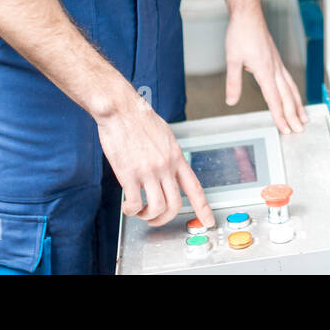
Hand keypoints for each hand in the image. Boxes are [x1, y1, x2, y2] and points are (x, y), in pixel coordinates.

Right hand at [96, 89, 213, 228]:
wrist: (121, 109)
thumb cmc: (140, 119)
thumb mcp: (165, 136)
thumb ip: (169, 155)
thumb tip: (169, 169)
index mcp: (176, 157)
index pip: (195, 187)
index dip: (203, 208)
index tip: (208, 221)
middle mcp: (166, 166)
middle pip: (175, 204)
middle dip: (165, 219)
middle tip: (155, 219)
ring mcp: (149, 171)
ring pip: (157, 208)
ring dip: (148, 216)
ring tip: (140, 212)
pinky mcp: (129, 174)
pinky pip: (135, 204)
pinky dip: (131, 211)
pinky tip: (127, 206)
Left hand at [225, 4, 306, 133]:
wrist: (248, 15)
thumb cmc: (240, 33)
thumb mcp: (232, 59)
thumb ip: (233, 82)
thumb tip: (231, 101)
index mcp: (265, 70)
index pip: (274, 99)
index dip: (279, 116)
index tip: (285, 129)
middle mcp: (274, 68)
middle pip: (287, 96)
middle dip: (293, 115)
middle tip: (300, 130)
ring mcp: (277, 64)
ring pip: (291, 88)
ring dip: (298, 105)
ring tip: (304, 117)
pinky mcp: (276, 60)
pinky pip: (288, 80)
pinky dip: (294, 92)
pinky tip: (293, 96)